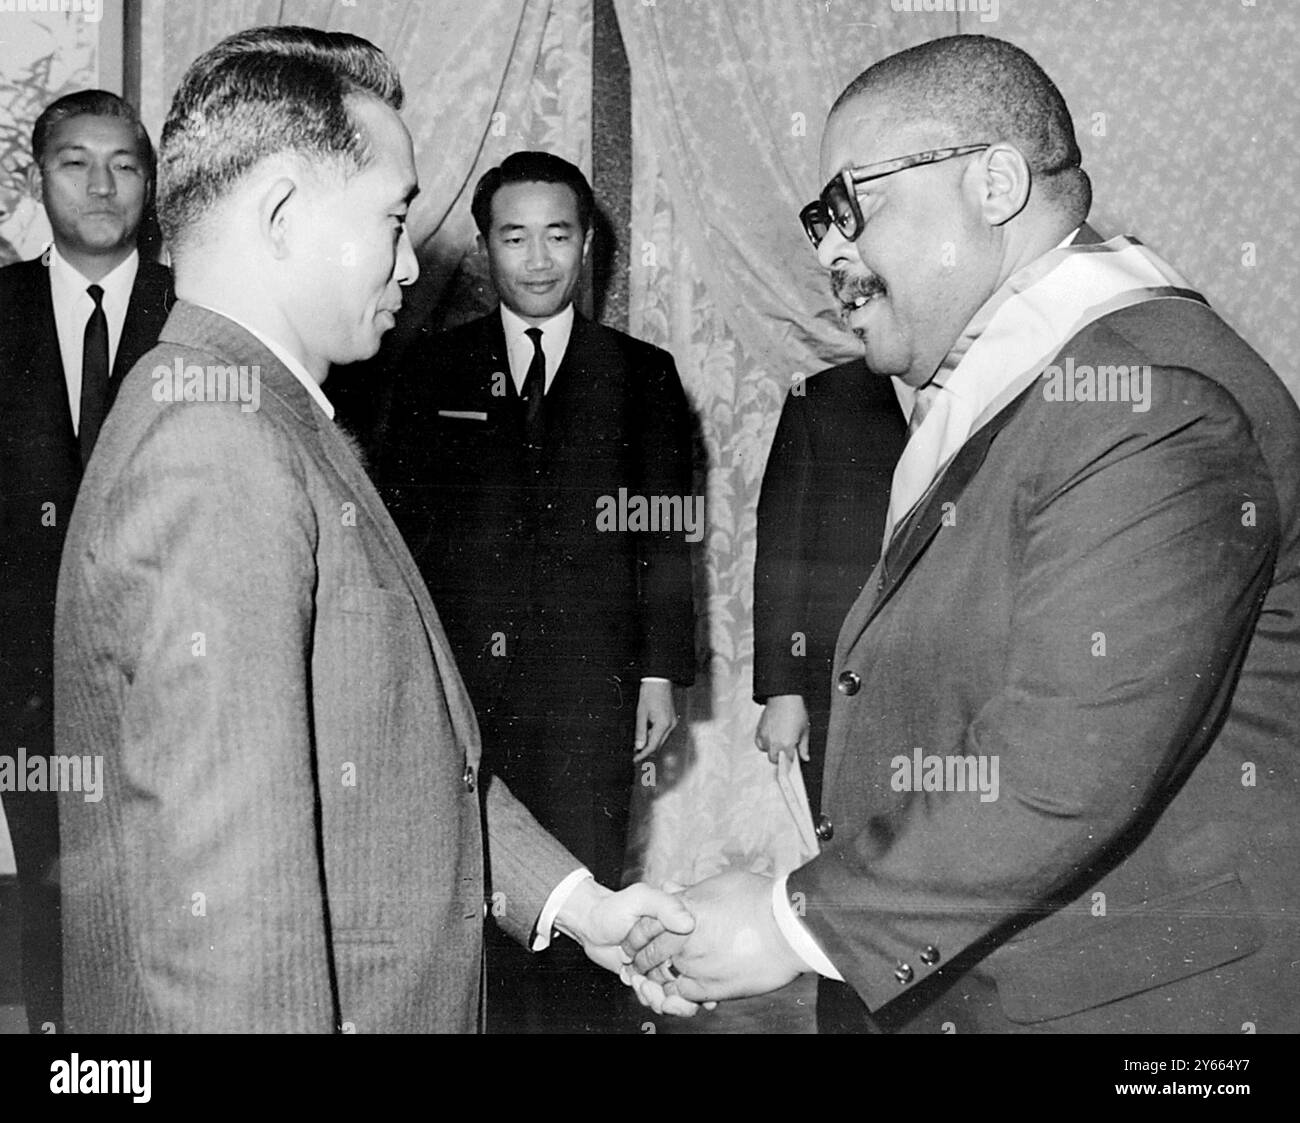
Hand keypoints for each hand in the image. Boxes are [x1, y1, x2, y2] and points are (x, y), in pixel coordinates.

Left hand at [555, 877, 702, 1016]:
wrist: (591, 924)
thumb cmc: (616, 907)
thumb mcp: (641, 898)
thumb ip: (666, 905)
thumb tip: (689, 923)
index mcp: (685, 933)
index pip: (707, 960)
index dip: (704, 979)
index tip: (685, 980)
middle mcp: (680, 952)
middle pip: (695, 988)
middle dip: (681, 999)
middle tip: (662, 992)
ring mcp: (664, 968)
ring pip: (675, 998)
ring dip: (659, 997)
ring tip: (642, 983)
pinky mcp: (650, 980)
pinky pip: (656, 999)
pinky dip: (646, 995)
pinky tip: (634, 980)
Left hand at [621, 870, 804, 1002]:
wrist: (788, 928)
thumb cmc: (759, 901)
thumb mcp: (719, 884)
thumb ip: (691, 890)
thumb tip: (673, 887)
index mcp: (683, 910)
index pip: (644, 926)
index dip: (637, 934)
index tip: (637, 938)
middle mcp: (683, 938)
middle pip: (648, 952)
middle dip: (642, 957)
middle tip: (640, 960)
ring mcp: (695, 965)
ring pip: (662, 976)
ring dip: (659, 976)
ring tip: (658, 976)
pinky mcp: (710, 988)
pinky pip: (682, 995)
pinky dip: (678, 993)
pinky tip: (682, 989)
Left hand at [633, 679, 677, 761]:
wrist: (658, 680)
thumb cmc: (650, 692)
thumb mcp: (641, 713)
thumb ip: (640, 731)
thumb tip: (638, 746)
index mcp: (663, 725)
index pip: (653, 746)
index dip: (642, 754)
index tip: (634, 759)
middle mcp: (670, 725)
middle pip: (658, 745)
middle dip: (646, 750)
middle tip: (634, 753)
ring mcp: (672, 722)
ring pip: (661, 739)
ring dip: (650, 743)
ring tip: (637, 742)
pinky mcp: (671, 719)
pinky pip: (663, 732)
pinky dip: (654, 735)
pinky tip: (646, 733)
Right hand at [755, 694, 809, 762]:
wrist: (784, 697)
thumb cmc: (796, 711)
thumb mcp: (805, 730)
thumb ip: (804, 747)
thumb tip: (805, 757)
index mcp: (787, 745)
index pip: (788, 761)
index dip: (791, 759)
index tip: (793, 757)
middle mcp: (774, 743)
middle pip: (774, 760)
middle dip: (780, 758)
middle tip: (786, 750)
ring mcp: (765, 737)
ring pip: (766, 752)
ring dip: (772, 750)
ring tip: (778, 741)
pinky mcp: (759, 731)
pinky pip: (759, 744)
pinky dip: (763, 744)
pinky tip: (770, 739)